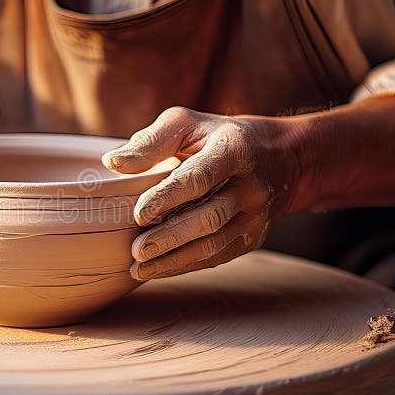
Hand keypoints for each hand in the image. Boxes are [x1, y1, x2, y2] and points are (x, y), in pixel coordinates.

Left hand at [102, 106, 302, 281]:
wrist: (283, 158)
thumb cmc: (218, 136)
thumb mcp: (188, 124)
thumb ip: (151, 142)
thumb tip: (112, 162)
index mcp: (232, 150)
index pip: (199, 177)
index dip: (168, 197)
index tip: (138, 214)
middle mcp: (251, 185)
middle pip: (210, 217)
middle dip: (170, 237)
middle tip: (136, 251)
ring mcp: (256, 215)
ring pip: (216, 243)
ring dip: (175, 260)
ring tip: (139, 268)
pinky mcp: (253, 237)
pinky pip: (219, 256)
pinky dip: (187, 265)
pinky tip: (158, 269)